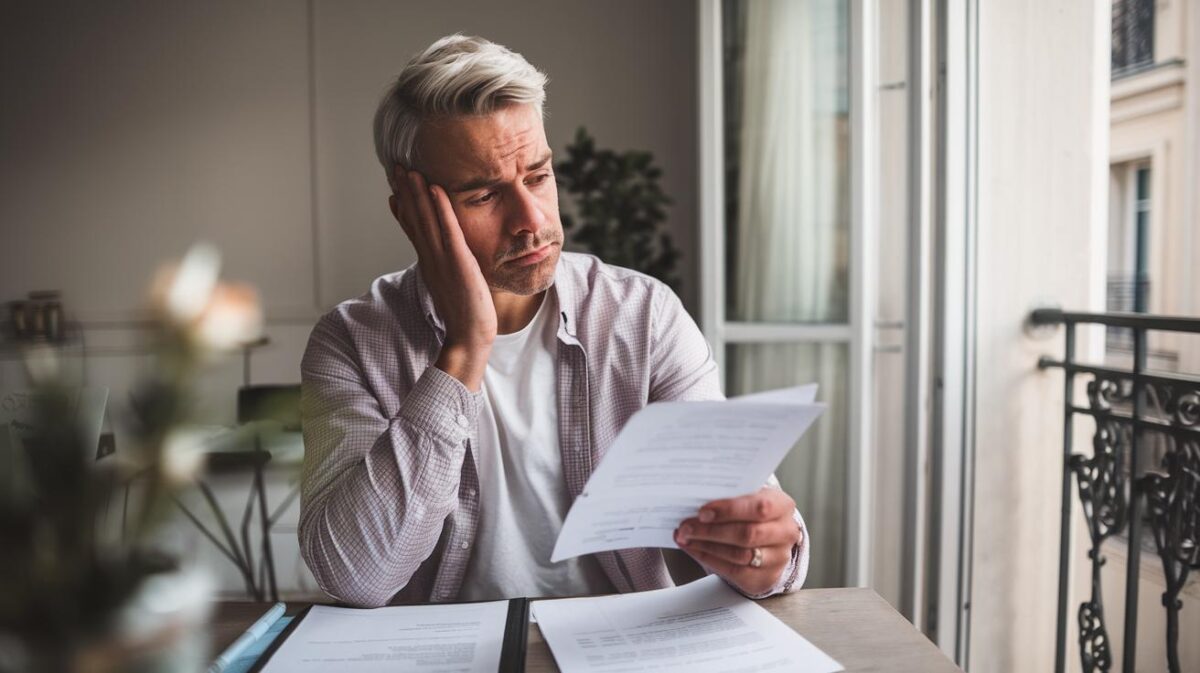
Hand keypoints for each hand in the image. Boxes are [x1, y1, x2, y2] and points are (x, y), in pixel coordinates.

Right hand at [391, 170, 495, 389]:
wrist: (469, 337)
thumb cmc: (468, 315)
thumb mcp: (454, 286)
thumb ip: (450, 270)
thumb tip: (450, 262)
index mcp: (430, 264)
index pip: (412, 231)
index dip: (403, 209)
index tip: (394, 189)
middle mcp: (430, 259)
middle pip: (414, 220)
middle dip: (405, 192)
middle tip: (395, 167)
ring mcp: (441, 260)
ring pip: (426, 221)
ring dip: (417, 193)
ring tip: (409, 169)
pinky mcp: (457, 263)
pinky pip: (447, 231)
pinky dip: (441, 209)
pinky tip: (436, 189)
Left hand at [674, 487, 801, 595]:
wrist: (768, 539)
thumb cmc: (750, 512)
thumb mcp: (747, 498)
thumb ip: (728, 497)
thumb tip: (692, 499)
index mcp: (782, 505)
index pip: (759, 507)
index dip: (729, 510)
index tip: (702, 511)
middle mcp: (786, 532)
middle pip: (747, 534)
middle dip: (711, 531)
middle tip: (685, 527)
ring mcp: (778, 557)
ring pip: (739, 554)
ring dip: (706, 546)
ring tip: (684, 537)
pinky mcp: (766, 577)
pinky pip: (734, 571)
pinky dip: (709, 559)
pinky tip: (694, 549)